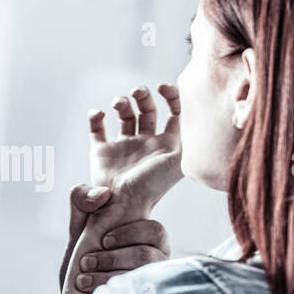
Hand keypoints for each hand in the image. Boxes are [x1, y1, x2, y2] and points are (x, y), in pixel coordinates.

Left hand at [57, 183, 170, 293]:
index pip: (155, 231)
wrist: (77, 287)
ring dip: (106, 278)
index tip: (104, 240)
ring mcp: (151, 282)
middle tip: (85, 262)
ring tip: (82, 280)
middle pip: (145, 256)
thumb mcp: (79, 220)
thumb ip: (82, 197)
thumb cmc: (84, 249)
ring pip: (138, 279)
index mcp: (148, 235)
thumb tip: (103, 195)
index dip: (129, 234)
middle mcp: (156, 258)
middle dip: (112, 259)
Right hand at [85, 83, 183, 216]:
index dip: (171, 95)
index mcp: (167, 144)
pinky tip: (99, 114)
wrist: (124, 205)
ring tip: (119, 104)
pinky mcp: (102, 151)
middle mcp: (146, 143)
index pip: (173, 112)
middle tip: (138, 92)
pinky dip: (95, 117)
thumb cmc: (154, 185)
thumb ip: (191, 137)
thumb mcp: (179, 160)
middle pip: (147, 109)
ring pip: (124, 115)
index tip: (162, 87)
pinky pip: (96, 128)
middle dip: (143, 96)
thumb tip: (198, 112)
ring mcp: (123, 146)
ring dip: (121, 102)